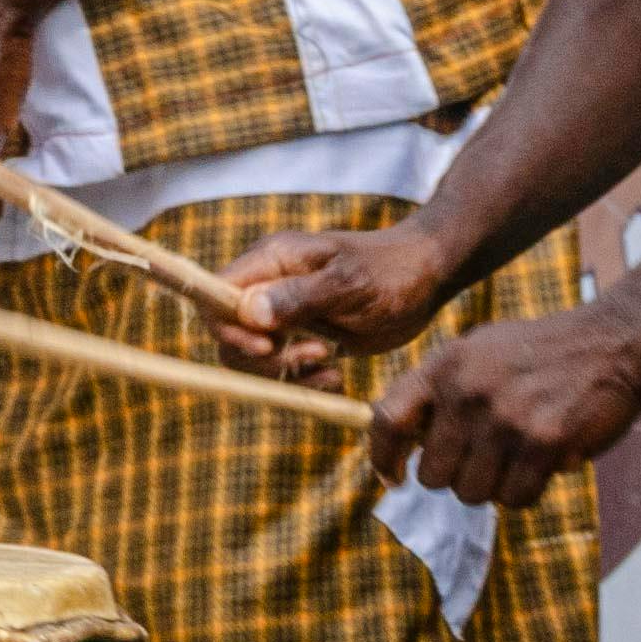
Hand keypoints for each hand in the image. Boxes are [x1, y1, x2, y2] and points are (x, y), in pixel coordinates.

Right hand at [215, 222, 462, 374]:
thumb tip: (249, 312)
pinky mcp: (301, 338)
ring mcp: (283, 314)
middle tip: (310, 355)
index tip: (265, 348)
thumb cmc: (390, 272)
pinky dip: (304, 380)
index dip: (227, 328)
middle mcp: (268, 286)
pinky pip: (283, 371)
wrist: (425, 280)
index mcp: (271, 260)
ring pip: (253, 360)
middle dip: (261, 360)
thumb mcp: (349, 283)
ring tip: (328, 362)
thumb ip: (300, 296)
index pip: (215, 295)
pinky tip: (336, 374)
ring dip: (286, 373)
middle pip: (229, 336)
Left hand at [362, 304, 640, 508]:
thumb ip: (444, 391)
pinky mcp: (542, 441)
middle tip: (490, 457)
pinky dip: (529, 490)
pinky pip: (515, 498)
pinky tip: (547, 460)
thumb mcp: (483, 350)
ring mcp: (505, 417)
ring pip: (472, 493)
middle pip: (433, 475)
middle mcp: (468, 390)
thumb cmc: (546, 352)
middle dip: (460, 476)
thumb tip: (409, 447)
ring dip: (496, 485)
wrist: (615, 339)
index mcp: (448, 364)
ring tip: (522, 454)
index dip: (383, 457)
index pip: (388, 419)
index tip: (393, 477)